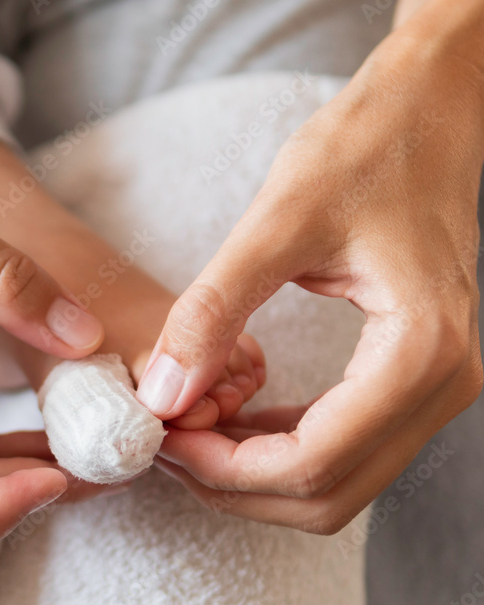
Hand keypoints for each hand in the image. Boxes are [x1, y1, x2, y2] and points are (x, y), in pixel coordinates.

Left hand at [137, 15, 483, 533]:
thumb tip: (161, 394)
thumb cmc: (363, 148)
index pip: (313, 463)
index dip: (225, 469)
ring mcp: (435, 386)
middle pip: (327, 494)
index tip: (161, 439)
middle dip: (235, 484)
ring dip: (255, 475)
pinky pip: (345, 446)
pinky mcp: (413, 375)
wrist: (425, 110)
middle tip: (166, 441)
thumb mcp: (276, 222)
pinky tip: (229, 417)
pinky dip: (280, 448)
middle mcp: (443, 385)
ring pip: (337, 483)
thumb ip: (213, 310)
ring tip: (188, 430)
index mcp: (419, 352)